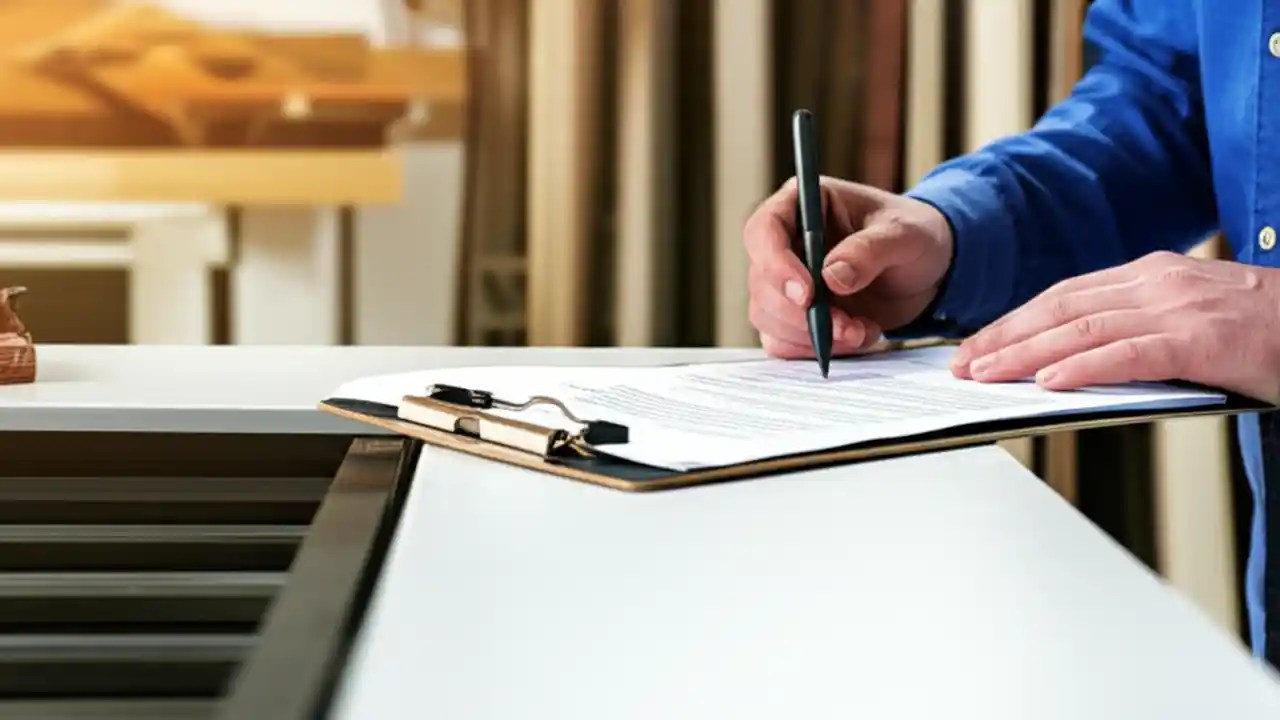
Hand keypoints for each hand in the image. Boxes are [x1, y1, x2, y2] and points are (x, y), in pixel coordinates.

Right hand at [743, 177, 953, 357]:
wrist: (927, 269)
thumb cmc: (914, 235)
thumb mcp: (905, 234)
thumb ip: (870, 251)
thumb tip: (831, 277)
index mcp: (803, 205)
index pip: (763, 231)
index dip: (775, 265)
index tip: (807, 295)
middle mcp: (786, 243)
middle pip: (761, 283)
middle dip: (801, 314)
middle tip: (846, 325)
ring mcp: (785, 282)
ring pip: (767, 316)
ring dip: (811, 335)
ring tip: (861, 330)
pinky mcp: (794, 316)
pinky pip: (781, 341)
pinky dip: (814, 349)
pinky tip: (854, 337)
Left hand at [952, 250, 1279, 403]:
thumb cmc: (1267, 333)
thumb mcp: (1192, 320)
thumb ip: (1140, 331)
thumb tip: (1077, 362)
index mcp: (1152, 274)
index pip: (1065, 296)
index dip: (1015, 322)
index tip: (976, 346)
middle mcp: (1159, 282)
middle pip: (1061, 307)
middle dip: (1005, 337)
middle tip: (962, 366)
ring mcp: (1181, 308)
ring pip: (1083, 328)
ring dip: (1026, 354)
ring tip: (986, 375)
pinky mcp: (1204, 339)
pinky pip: (1130, 353)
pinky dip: (1084, 366)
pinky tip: (1049, 382)